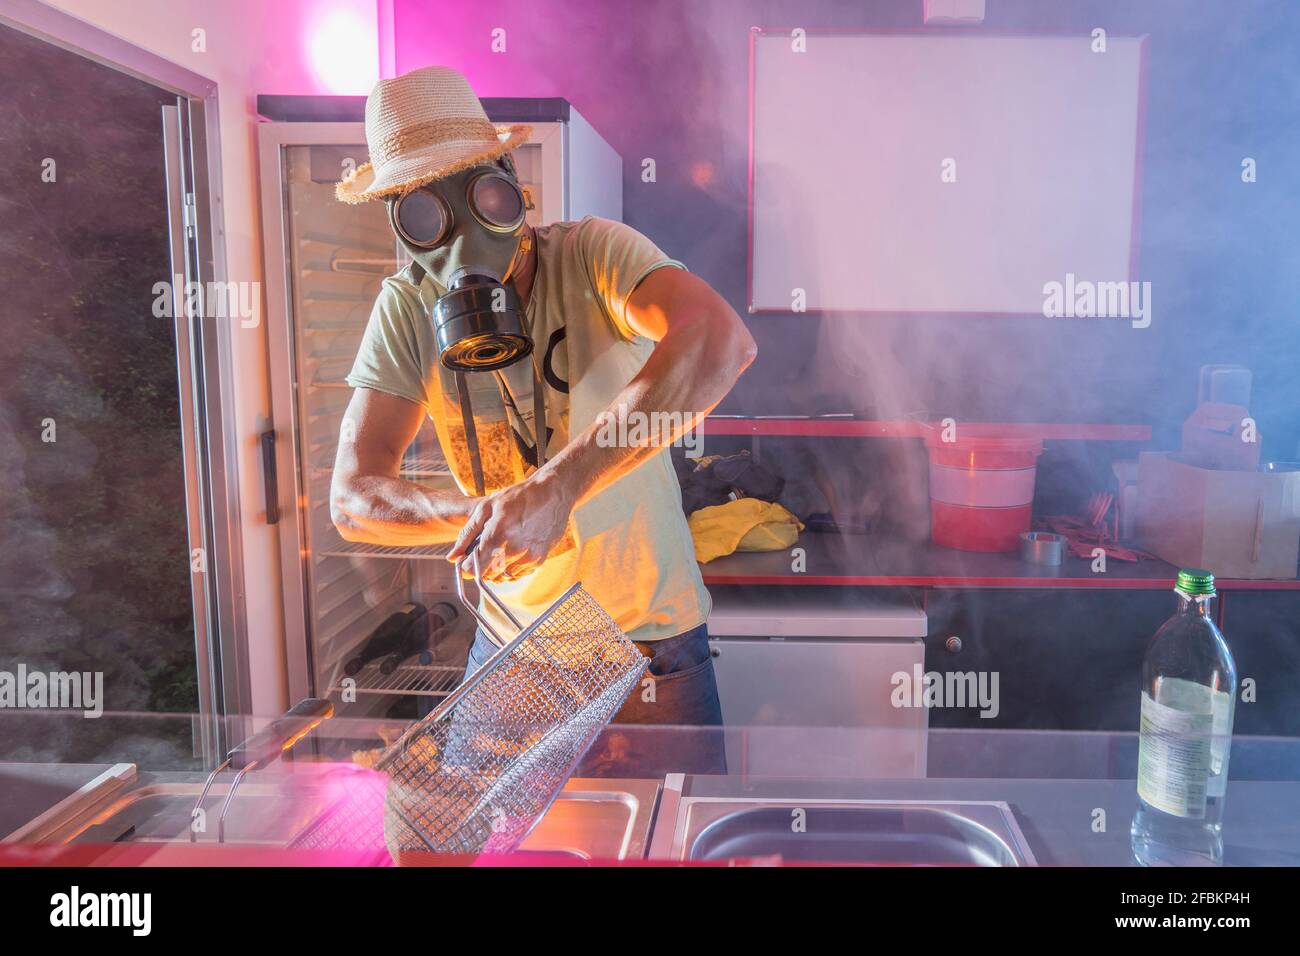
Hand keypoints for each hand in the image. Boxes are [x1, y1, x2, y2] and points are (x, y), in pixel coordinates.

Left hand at [447, 471, 575, 581]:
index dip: (467, 567)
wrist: (553, 492)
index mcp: (497, 533)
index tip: (468, 560)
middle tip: (486, 550)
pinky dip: (512, 567)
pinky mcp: (540, 559)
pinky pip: (518, 574)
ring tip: (501, 548)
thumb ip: (467, 534)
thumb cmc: (518, 497)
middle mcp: (513, 548)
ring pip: (502, 577)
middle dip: (482, 567)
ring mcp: (528, 555)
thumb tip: (451, 557)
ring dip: (497, 568)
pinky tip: (514, 551)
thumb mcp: (486, 507)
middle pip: (487, 575)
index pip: (472, 568)